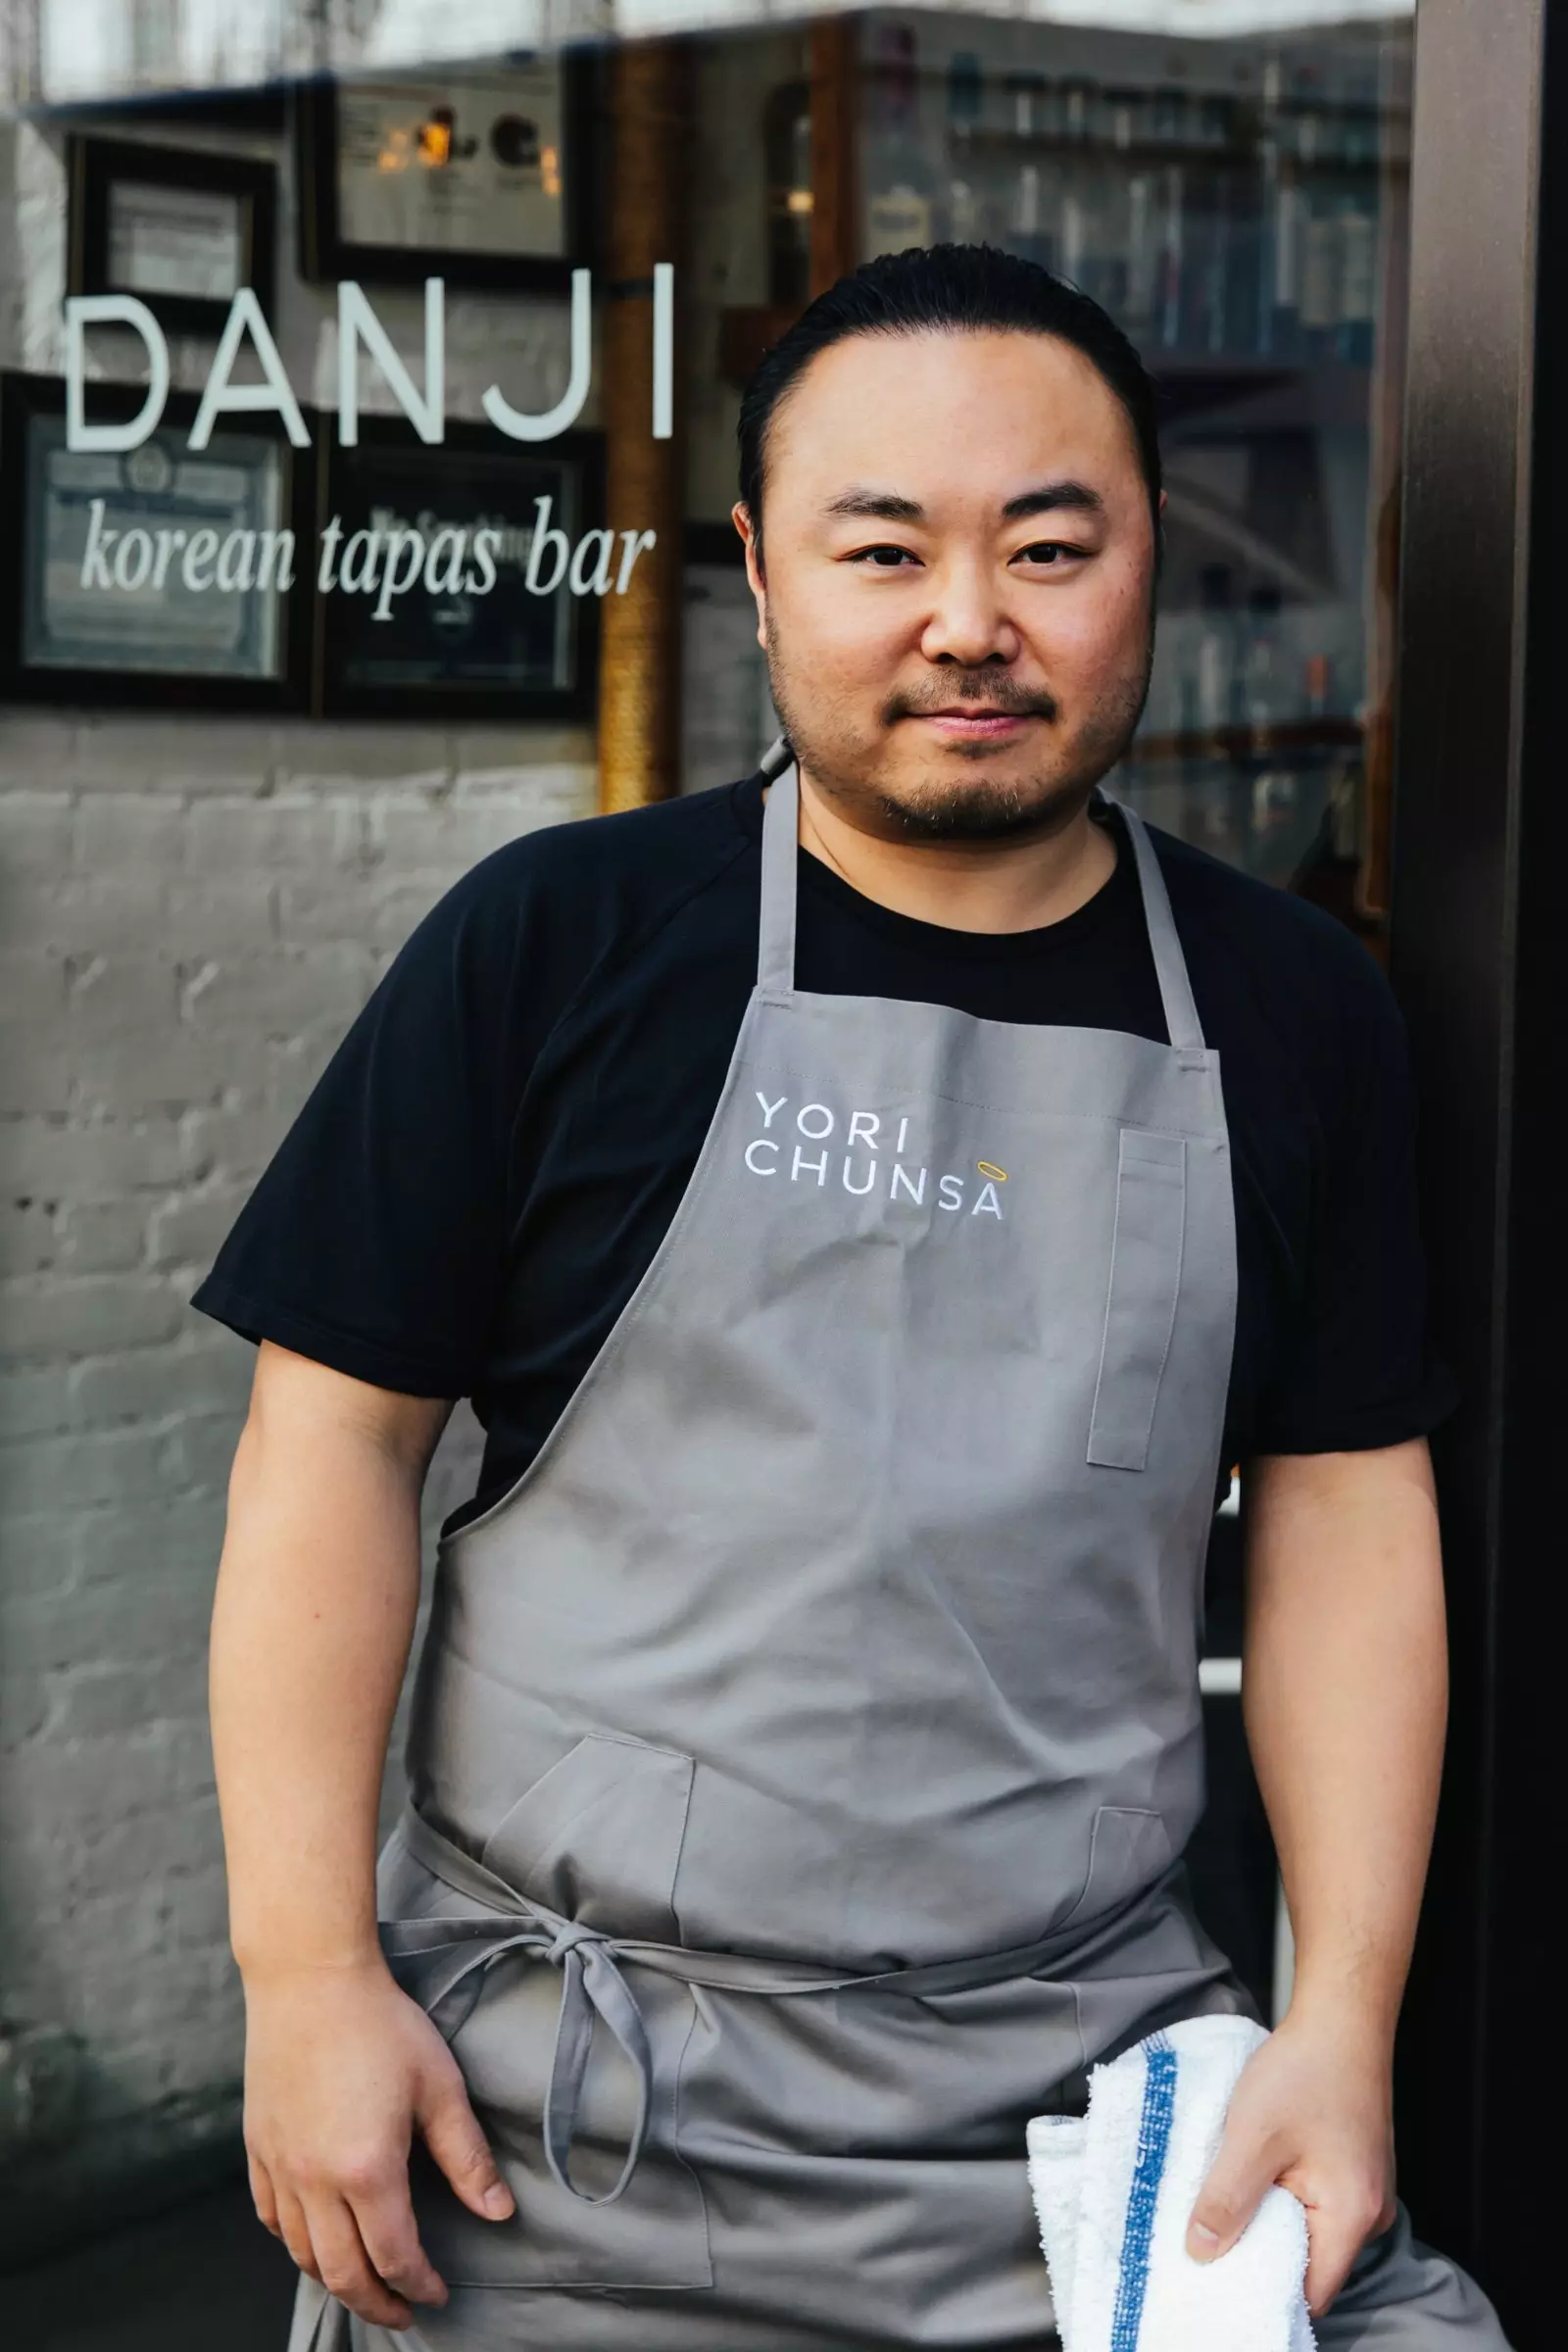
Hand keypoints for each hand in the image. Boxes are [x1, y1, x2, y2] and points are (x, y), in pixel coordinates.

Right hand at [242, 1958, 514, 2329]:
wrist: (310, 1978)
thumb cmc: (381, 2024)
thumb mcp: (439, 2087)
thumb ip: (467, 2157)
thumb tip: (499, 2212)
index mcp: (367, 2171)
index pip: (395, 2256)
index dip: (419, 2285)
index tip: (438, 2294)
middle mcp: (315, 2182)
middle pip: (343, 2273)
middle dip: (376, 2303)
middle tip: (403, 2313)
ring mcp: (280, 2167)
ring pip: (301, 2253)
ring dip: (335, 2279)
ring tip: (363, 2284)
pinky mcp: (258, 2147)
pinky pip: (270, 2217)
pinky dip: (293, 2242)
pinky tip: (313, 2239)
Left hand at [1185, 2008, 1398, 2316]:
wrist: (1341, 2017)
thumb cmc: (1305, 2071)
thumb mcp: (1251, 2137)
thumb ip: (1226, 2200)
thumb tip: (1200, 2253)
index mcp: (1353, 2217)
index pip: (1310, 2291)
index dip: (1264, 2294)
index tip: (1219, 2286)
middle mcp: (1369, 2214)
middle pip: (1311, 2264)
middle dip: (1260, 2258)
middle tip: (1210, 2250)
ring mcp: (1364, 2191)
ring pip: (1309, 2229)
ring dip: (1268, 2222)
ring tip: (1227, 2208)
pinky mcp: (1352, 2168)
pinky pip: (1315, 2202)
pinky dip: (1282, 2197)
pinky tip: (1252, 2178)